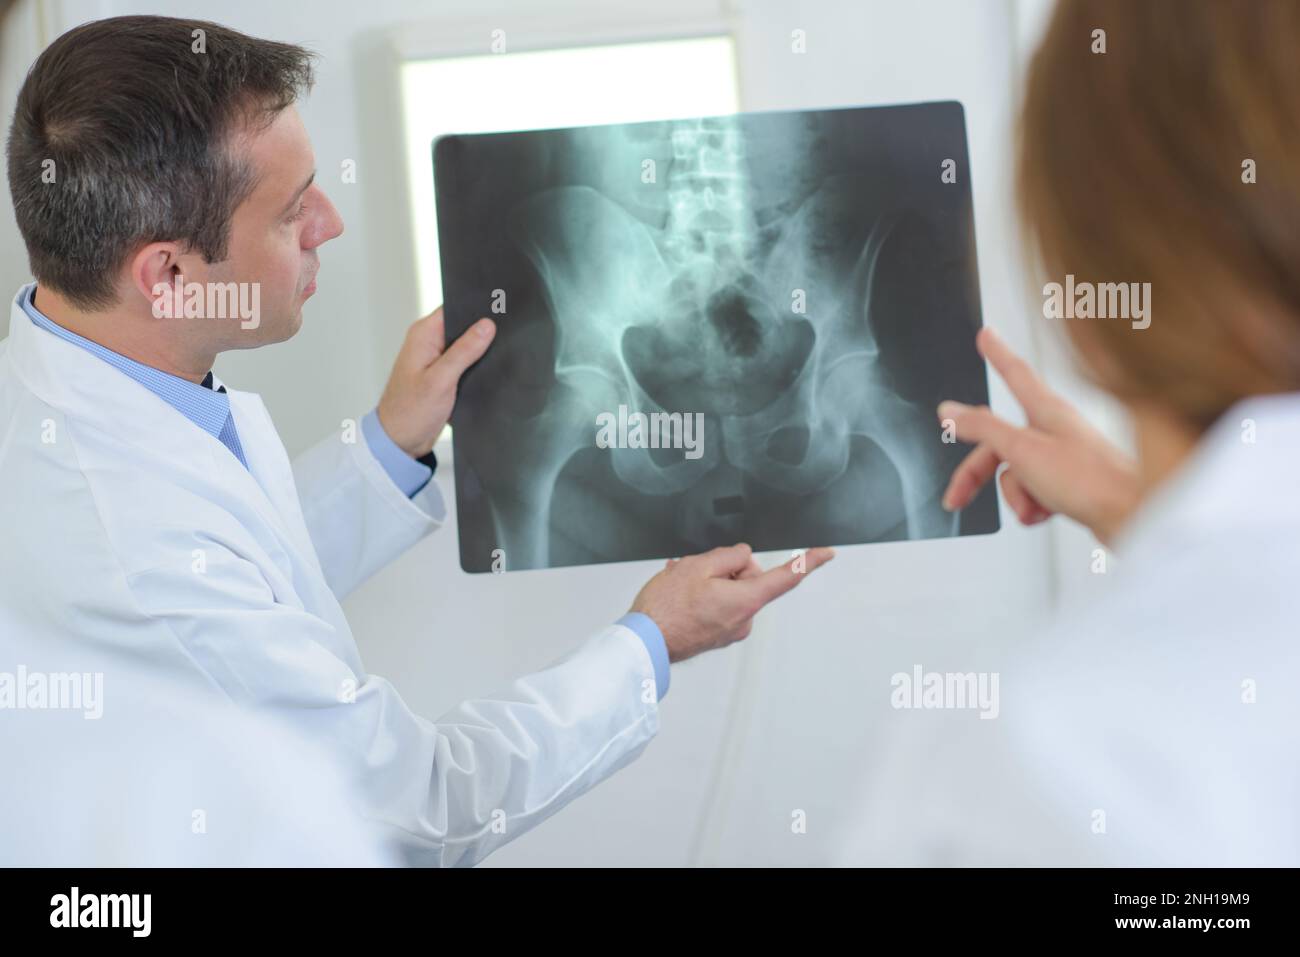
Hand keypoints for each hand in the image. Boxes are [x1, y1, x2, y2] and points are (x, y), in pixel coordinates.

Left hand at [376, 306, 495, 457]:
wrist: (400, 441)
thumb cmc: (411, 412)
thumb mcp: (441, 380)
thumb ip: (464, 351)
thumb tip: (487, 326)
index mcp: (424, 334)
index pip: (454, 308)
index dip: (476, 307)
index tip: (499, 309)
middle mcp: (428, 342)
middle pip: (462, 325)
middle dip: (482, 331)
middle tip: (505, 335)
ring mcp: (436, 358)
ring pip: (466, 345)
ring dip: (480, 351)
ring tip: (499, 355)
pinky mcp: (443, 374)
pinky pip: (464, 362)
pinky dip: (475, 366)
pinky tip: (488, 371)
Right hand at [629, 543, 834, 662]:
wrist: (645, 642)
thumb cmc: (665, 609)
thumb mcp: (697, 566)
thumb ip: (729, 556)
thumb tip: (742, 556)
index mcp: (745, 601)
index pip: (786, 578)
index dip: (808, 562)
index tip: (826, 553)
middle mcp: (744, 620)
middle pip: (748, 577)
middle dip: (725, 567)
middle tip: (696, 571)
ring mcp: (731, 630)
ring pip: (730, 589)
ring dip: (709, 580)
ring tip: (681, 584)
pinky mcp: (718, 635)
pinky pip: (719, 604)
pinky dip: (704, 595)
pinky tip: (681, 594)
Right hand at [937, 326, 1139, 544]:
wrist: (1132, 516)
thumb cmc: (1092, 480)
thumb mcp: (1022, 450)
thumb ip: (982, 428)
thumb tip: (951, 411)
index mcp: (1045, 411)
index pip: (1014, 373)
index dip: (996, 353)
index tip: (986, 336)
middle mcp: (1053, 430)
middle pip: (999, 442)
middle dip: (978, 474)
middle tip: (958, 495)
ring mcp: (1061, 458)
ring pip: (1014, 472)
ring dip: (1015, 496)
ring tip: (1032, 504)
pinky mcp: (1070, 485)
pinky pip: (1034, 493)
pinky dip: (1033, 507)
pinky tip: (1044, 512)